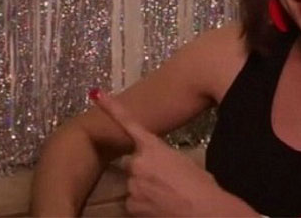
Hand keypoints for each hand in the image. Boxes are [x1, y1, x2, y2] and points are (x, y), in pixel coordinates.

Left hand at [90, 90, 230, 216]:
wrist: (204, 209)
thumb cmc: (201, 184)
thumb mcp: (183, 162)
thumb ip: (164, 159)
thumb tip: (159, 168)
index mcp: (153, 147)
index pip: (129, 124)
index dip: (111, 108)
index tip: (96, 94)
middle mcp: (138, 162)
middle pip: (134, 165)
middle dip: (145, 172)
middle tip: (166, 181)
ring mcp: (132, 185)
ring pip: (134, 186)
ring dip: (146, 190)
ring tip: (168, 196)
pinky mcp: (130, 206)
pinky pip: (134, 204)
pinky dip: (144, 206)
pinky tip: (161, 208)